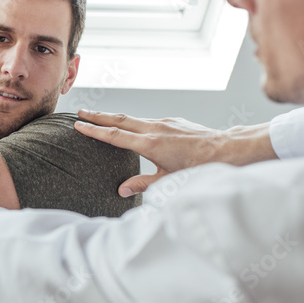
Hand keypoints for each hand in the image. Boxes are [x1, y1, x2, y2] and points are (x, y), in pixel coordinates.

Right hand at [75, 110, 229, 195]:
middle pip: (119, 119)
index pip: (114, 135)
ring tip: (101, 117)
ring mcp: (164, 122)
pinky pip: (148, 120)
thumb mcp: (168, 180)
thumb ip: (143, 184)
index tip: (78, 125)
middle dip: (98, 116)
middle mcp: (153, 129)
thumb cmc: (198, 168)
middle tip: (81, 112)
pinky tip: (133, 127)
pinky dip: (134, 122)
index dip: (94, 130)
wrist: (225, 149)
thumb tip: (122, 191)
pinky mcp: (173, 121)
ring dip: (115, 117)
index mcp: (148, 144)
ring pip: (133, 118)